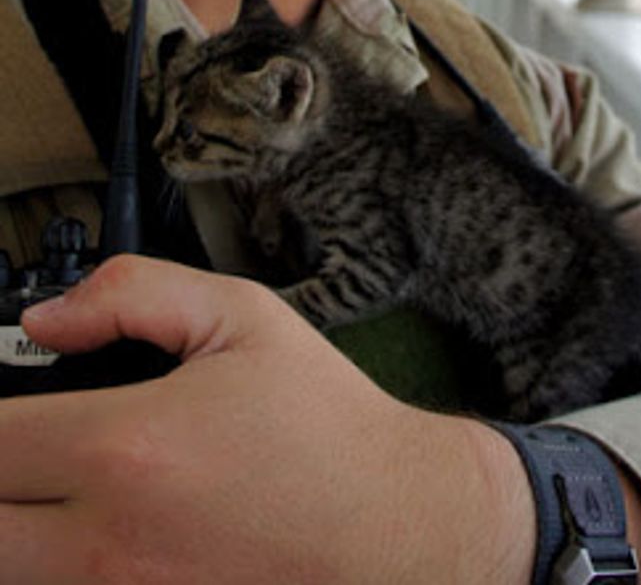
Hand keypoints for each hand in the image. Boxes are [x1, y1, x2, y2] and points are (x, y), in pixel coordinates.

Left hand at [0, 256, 534, 583]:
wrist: (392, 526)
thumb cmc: (327, 428)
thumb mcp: (244, 317)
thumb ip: (133, 293)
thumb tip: (47, 320)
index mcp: (128, 447)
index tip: (14, 400)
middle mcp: (110, 541)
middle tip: (28, 451)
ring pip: (11, 574)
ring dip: (18, 530)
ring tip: (57, 491)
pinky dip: (59, 567)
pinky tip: (96, 531)